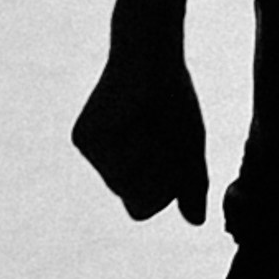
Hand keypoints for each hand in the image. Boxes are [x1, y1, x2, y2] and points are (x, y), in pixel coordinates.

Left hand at [72, 35, 212, 225]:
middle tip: (163, 133)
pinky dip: (133, 141)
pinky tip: (136, 114)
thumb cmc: (173, 101)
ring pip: (122, 181)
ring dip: (146, 154)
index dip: (165, 189)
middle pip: (132, 196)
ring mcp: (91, 152)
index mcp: (129, 172)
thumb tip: (195, 221)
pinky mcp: (83, 137)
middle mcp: (105, 166)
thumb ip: (192, 185)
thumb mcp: (190, 148)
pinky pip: (114, 160)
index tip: (174, 159)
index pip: (141, 208)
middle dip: (157, 170)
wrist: (151, 57)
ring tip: (149, 121)